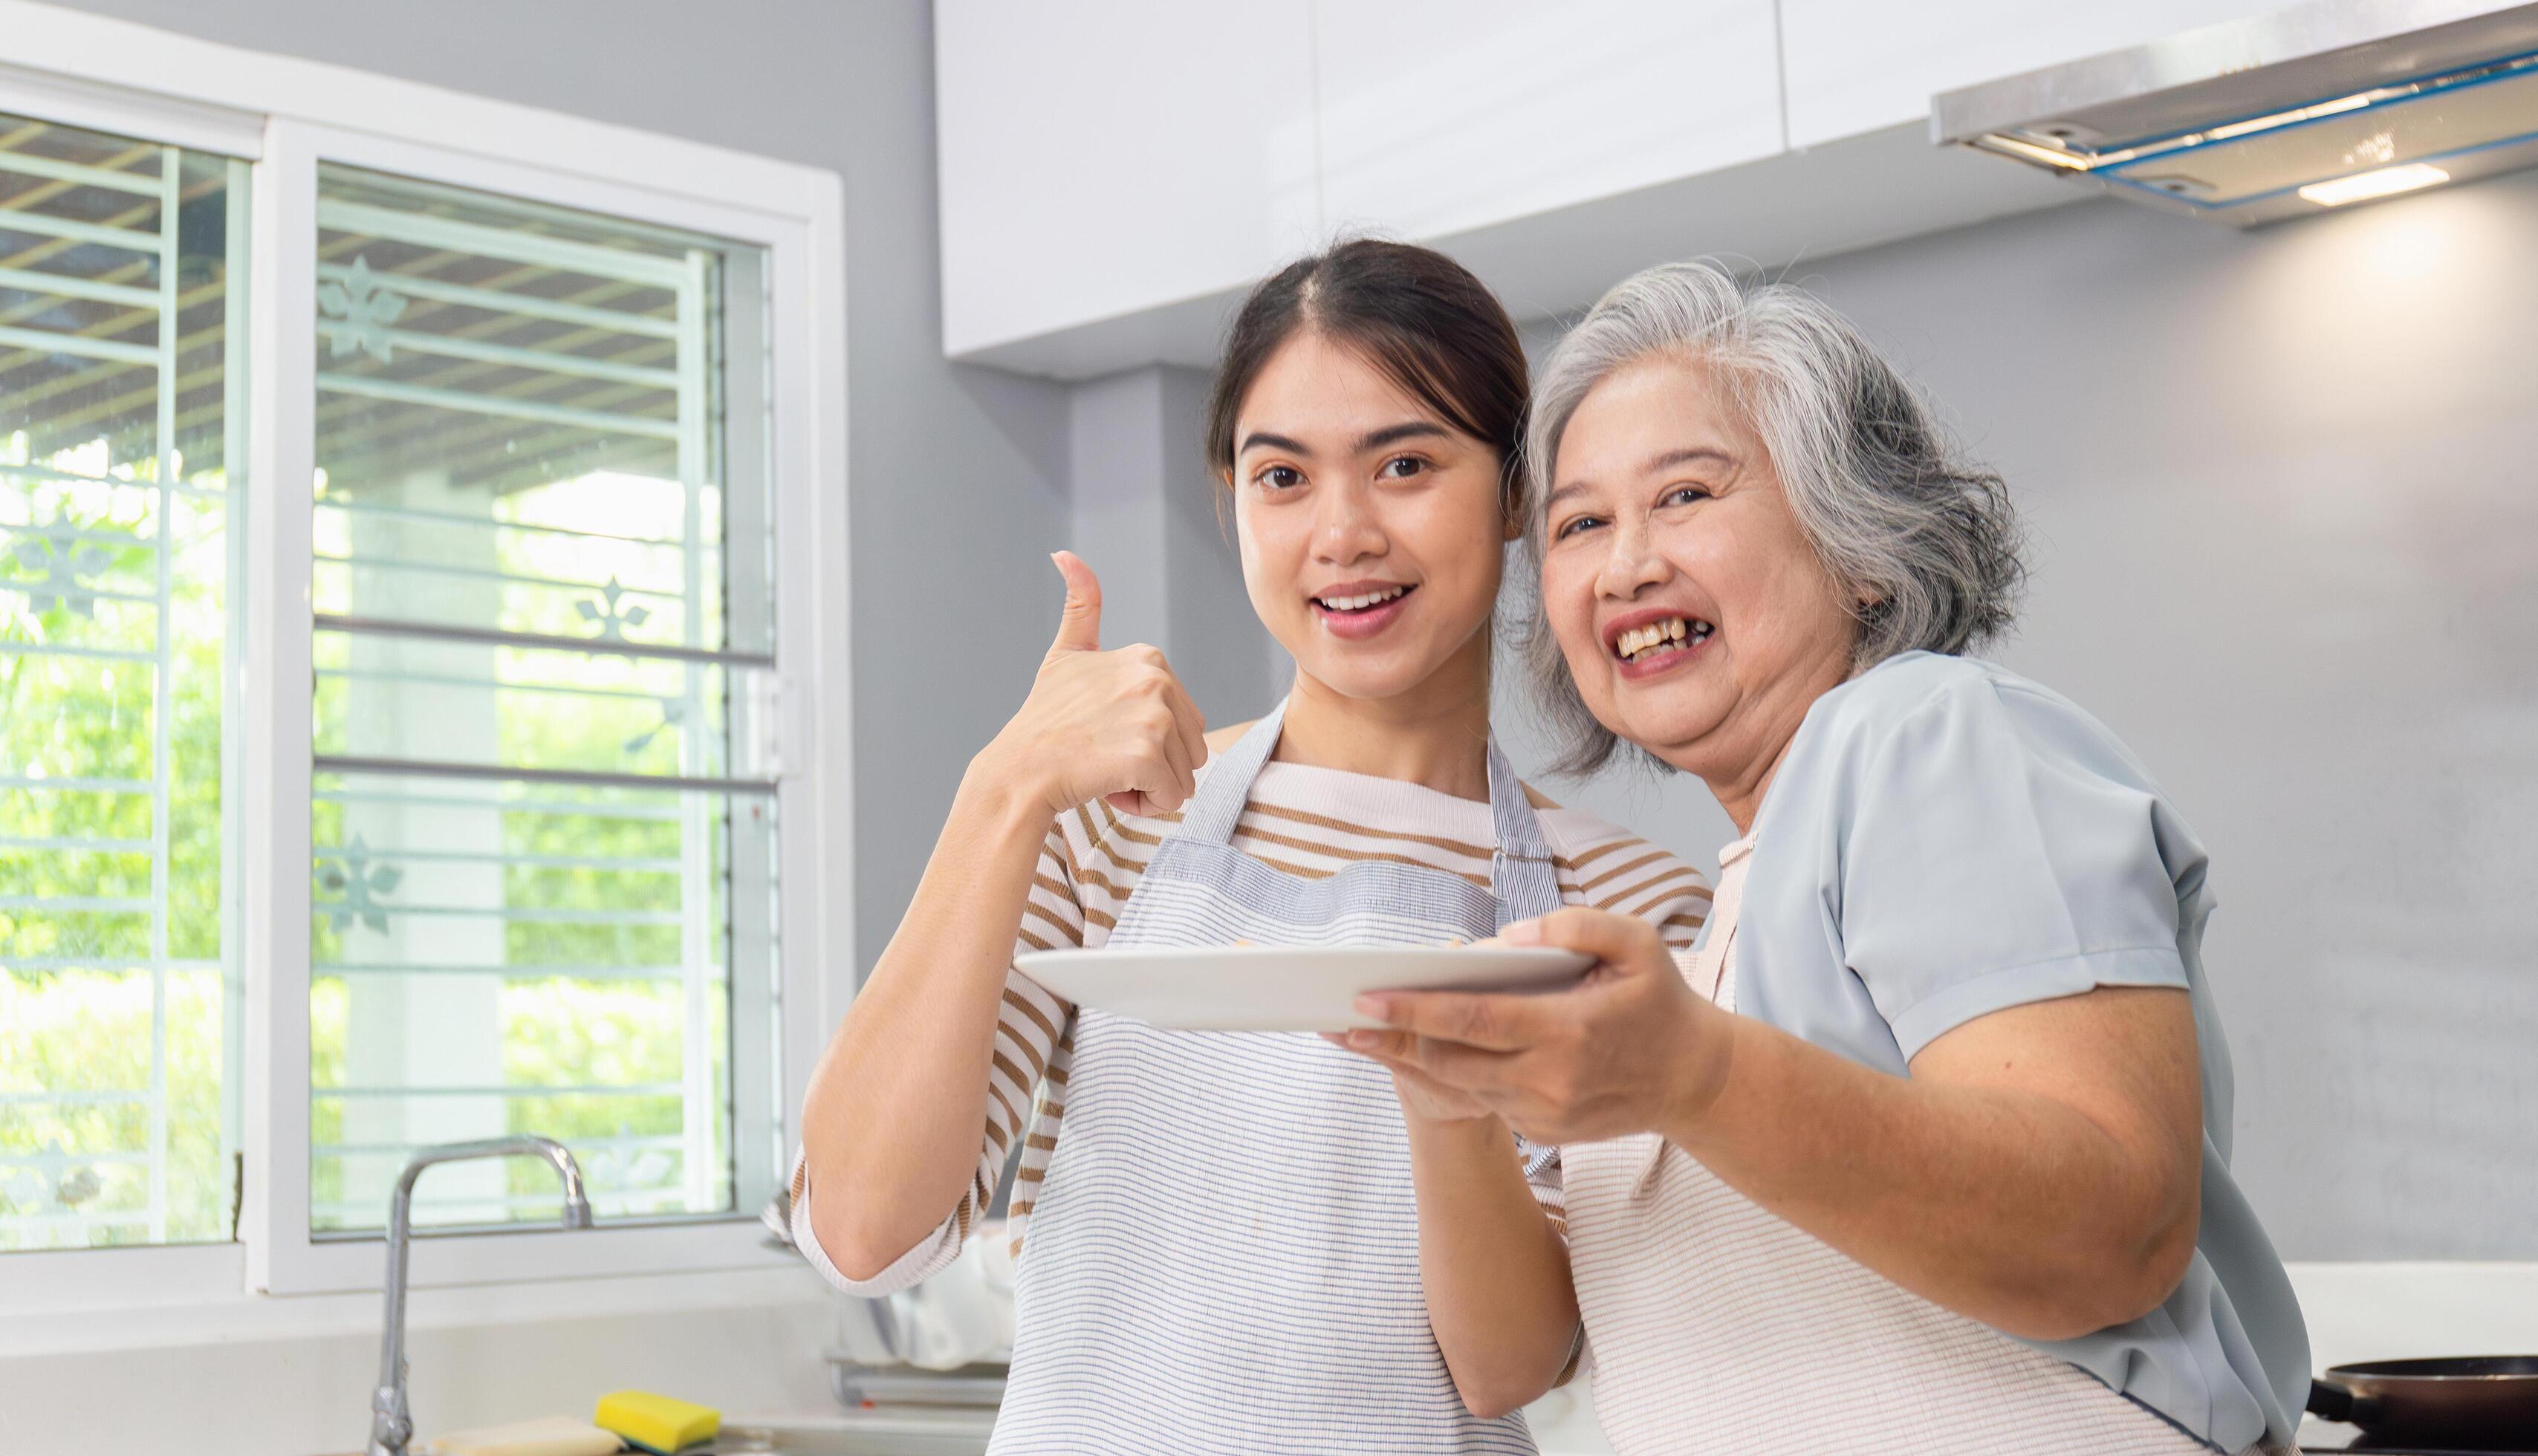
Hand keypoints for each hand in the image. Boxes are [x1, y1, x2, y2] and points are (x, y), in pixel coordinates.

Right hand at [978, 552, 1208, 817]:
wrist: (1018, 772)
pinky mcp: (1146, 752)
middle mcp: (1156, 679)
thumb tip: (1064, 554)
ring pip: (1186, 774)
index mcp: (1149, 658)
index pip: (1182, 719)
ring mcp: (1153, 715)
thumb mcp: (1066, 655)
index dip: (1146, 738)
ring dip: (1150, 786)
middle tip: (1105, 756)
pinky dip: (1145, 804)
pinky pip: (1173, 796)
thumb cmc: (1044, 722)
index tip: (1103, 733)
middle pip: (1192, 747)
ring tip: (1106, 770)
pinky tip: (1108, 787)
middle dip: (1155, 764)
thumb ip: (1081, 605)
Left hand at [1336, 908, 1732, 1144]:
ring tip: (1359, 1032)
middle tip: (1337, 1015)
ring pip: (1457, 1087)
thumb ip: (1574, 925)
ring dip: (1407, 1059)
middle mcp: (1550, 1081)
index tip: (1364, 996)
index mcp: (1569, 1031)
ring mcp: (1544, 1114)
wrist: (1695, 1081)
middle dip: (1389, 1038)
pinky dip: (1447, 1076)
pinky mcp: (1542, 1133)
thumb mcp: (1637, 943)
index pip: (1474, 1019)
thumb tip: (1504, 940)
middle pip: (1449, 1060)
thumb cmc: (1661, 1000)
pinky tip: (1412, 1052)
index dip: (1414, 1009)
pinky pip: (1481, 1101)